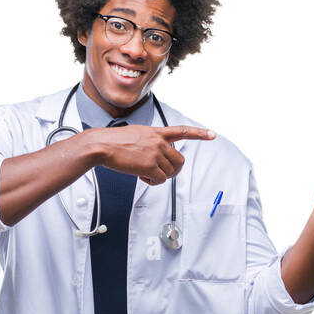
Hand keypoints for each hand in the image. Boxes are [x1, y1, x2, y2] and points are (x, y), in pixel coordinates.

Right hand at [85, 125, 214, 184]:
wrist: (102, 145)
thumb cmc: (112, 141)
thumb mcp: (135, 134)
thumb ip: (148, 141)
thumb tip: (152, 154)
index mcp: (156, 132)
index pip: (182, 131)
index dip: (199, 133)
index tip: (212, 135)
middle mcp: (158, 142)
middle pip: (179, 161)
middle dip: (173, 170)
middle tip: (161, 173)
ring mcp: (155, 154)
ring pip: (170, 172)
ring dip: (160, 177)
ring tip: (146, 174)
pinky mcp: (149, 166)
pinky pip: (160, 180)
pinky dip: (152, 182)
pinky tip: (141, 177)